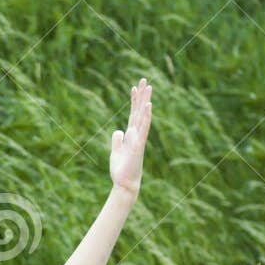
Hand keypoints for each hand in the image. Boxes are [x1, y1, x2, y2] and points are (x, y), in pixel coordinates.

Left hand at [109, 79, 152, 203]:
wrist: (125, 184)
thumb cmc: (121, 169)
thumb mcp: (116, 151)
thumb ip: (117, 140)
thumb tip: (119, 131)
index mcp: (131, 135)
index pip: (133, 114)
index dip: (134, 101)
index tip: (134, 87)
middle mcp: (137, 134)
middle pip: (139, 111)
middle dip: (142, 96)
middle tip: (145, 80)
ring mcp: (139, 139)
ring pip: (143, 116)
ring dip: (145, 102)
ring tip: (148, 88)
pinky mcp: (138, 145)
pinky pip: (143, 128)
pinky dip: (146, 117)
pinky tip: (148, 106)